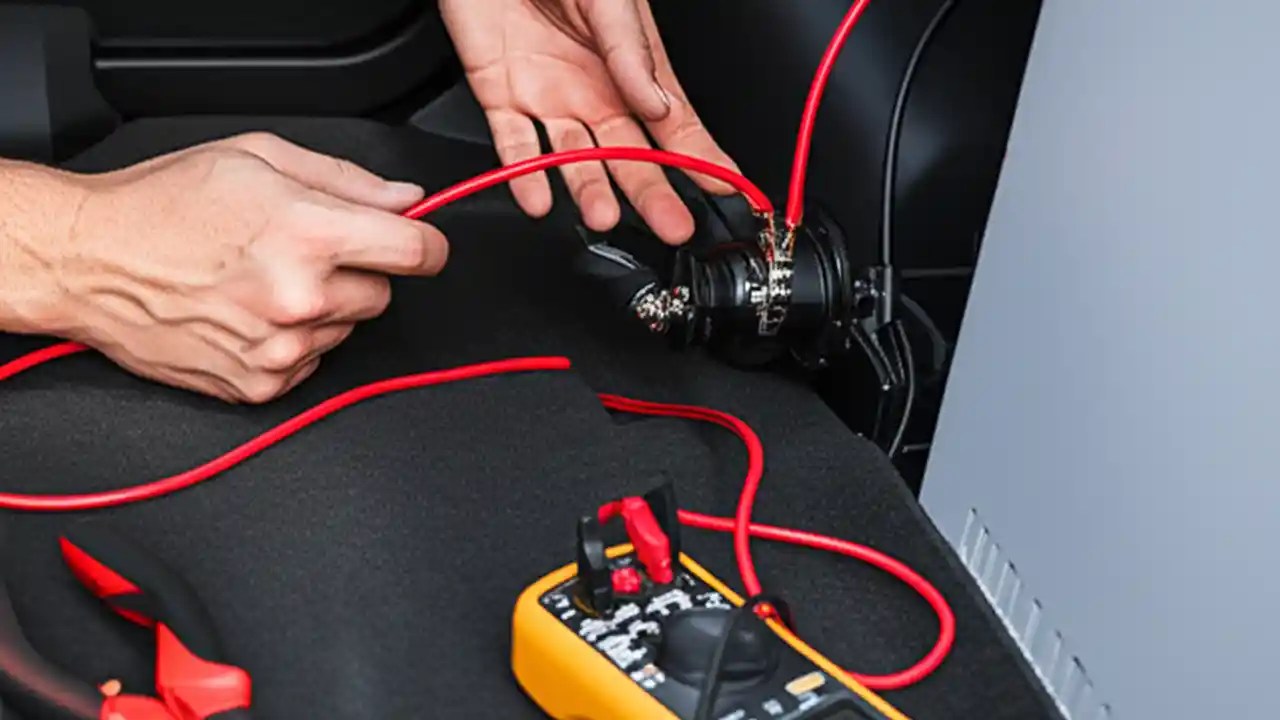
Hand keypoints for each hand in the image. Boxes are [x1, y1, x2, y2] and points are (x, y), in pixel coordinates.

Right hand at [36, 133, 446, 402]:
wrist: (89, 260)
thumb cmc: (164, 205)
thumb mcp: (258, 158)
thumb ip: (346, 181)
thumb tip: (406, 199)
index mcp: (309, 235)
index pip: (417, 252)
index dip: (427, 245)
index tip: (422, 245)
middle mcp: (300, 298)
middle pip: (382, 295)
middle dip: (356, 273)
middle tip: (302, 254)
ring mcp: (280, 349)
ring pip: (346, 330)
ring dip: (321, 310)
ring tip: (262, 282)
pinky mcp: (258, 385)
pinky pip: (311, 365)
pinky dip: (292, 344)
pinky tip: (249, 315)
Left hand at [440, 0, 737, 244]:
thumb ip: (631, 51)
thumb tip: (658, 103)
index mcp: (633, 64)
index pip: (676, 124)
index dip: (701, 159)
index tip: (725, 189)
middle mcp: (595, 89)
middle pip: (629, 155)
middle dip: (653, 194)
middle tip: (674, 226)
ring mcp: (550, 95)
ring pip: (574, 159)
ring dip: (590, 192)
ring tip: (602, 216)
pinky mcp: (500, 93)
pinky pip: (514, 145)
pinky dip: (523, 174)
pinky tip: (538, 198)